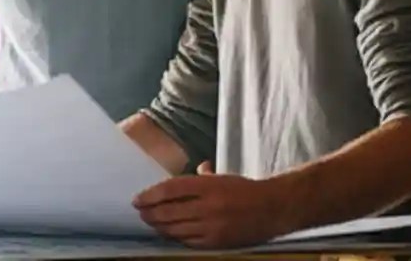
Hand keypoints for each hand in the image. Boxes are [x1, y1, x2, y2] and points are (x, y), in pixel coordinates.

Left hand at [132, 162, 295, 248]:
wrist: (272, 208)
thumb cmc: (246, 189)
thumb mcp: (223, 176)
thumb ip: (205, 175)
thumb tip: (196, 168)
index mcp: (208, 185)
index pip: (171, 189)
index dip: (151, 195)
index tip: (138, 199)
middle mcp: (207, 206)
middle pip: (169, 211)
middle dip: (150, 213)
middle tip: (140, 212)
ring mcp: (211, 226)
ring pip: (175, 229)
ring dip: (159, 226)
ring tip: (150, 223)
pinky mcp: (216, 242)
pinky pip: (188, 241)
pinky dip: (175, 237)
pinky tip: (168, 234)